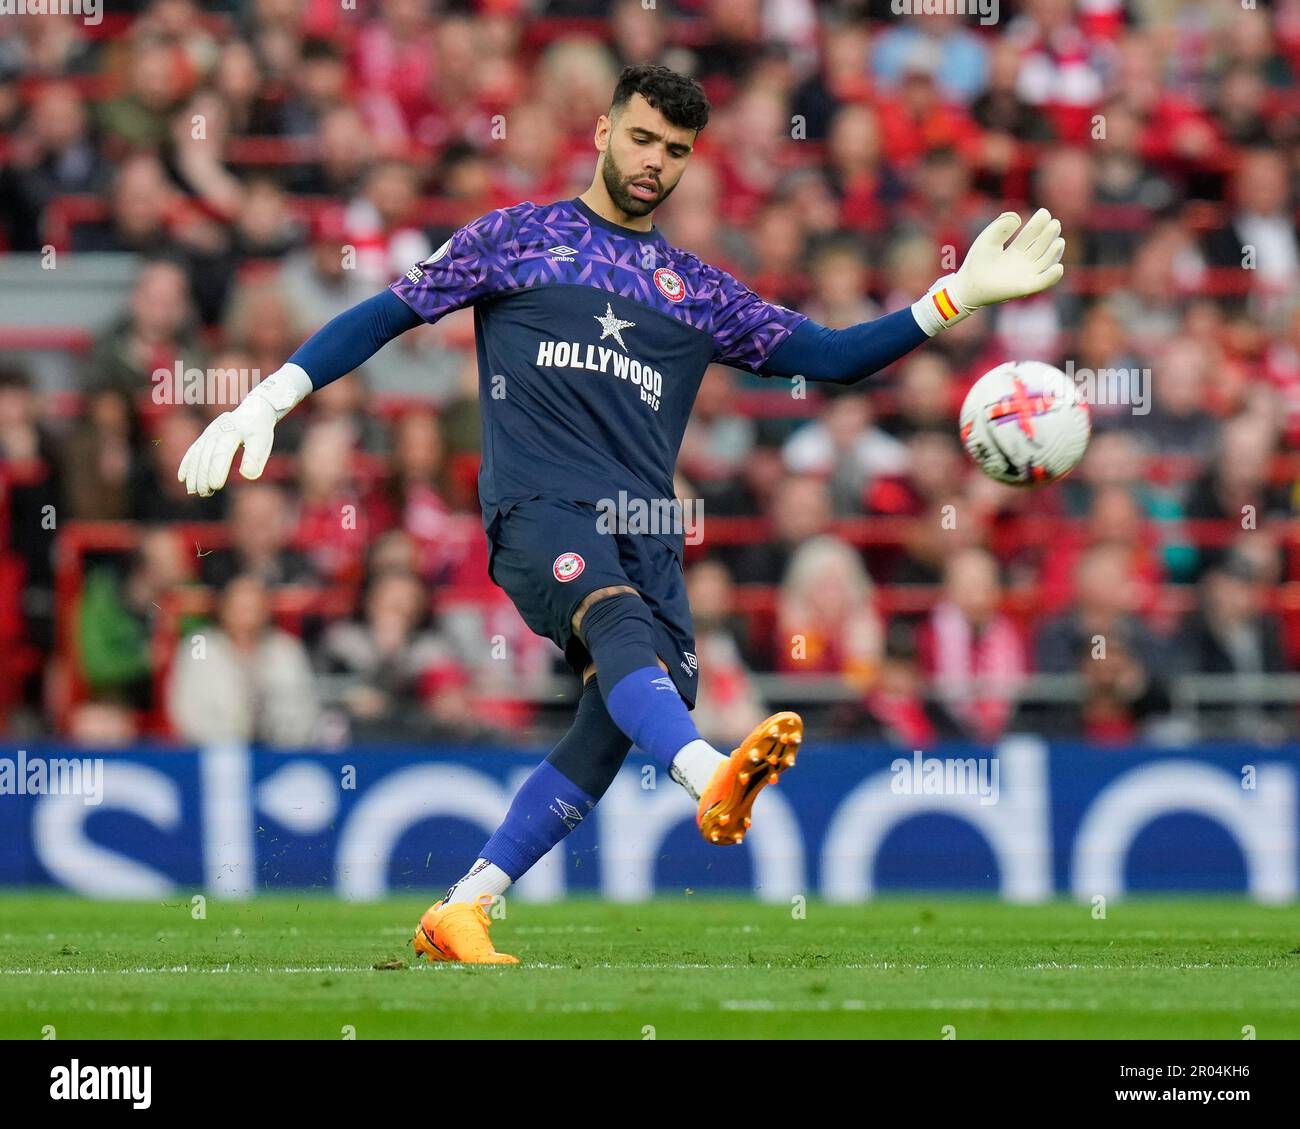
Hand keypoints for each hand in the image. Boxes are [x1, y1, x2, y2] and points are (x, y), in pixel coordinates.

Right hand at [177, 393, 276, 496]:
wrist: (252, 413)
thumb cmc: (258, 431)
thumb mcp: (262, 441)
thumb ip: (255, 458)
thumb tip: (247, 475)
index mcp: (233, 431)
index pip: (222, 453)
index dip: (217, 470)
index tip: (216, 486)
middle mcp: (217, 430)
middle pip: (207, 456)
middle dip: (203, 475)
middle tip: (204, 493)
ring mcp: (208, 433)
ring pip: (197, 454)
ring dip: (193, 473)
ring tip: (194, 491)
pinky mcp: (204, 437)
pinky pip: (192, 450)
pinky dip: (186, 464)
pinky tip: (182, 478)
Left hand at [912, 209, 1065, 335]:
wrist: (968, 284)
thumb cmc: (977, 261)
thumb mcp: (989, 239)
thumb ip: (1002, 226)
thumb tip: (1018, 217)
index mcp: (1015, 250)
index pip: (1031, 235)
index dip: (1038, 224)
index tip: (1044, 212)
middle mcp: (1023, 262)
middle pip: (1041, 246)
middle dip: (1049, 235)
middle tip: (1054, 223)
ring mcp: (1025, 274)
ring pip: (1046, 261)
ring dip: (1054, 252)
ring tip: (1058, 241)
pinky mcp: (1025, 287)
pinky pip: (1043, 282)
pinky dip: (1052, 277)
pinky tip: (1058, 267)